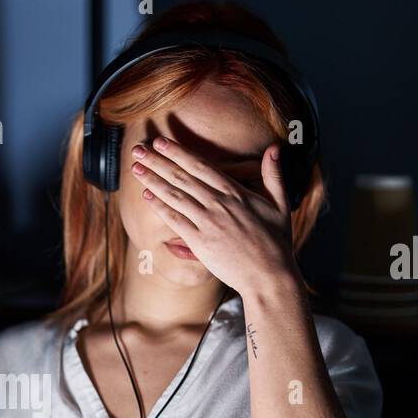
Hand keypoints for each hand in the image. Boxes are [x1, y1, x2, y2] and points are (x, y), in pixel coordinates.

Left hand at [129, 136, 299, 294]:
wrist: (269, 276)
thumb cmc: (276, 242)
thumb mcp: (281, 204)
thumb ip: (273, 175)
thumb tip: (274, 148)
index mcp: (236, 192)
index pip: (201, 166)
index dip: (178, 153)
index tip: (161, 142)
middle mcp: (219, 203)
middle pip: (182, 176)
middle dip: (157, 161)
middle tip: (138, 149)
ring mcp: (208, 222)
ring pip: (175, 195)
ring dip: (153, 180)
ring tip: (136, 168)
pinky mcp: (200, 242)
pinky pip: (175, 221)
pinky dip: (160, 207)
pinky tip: (146, 196)